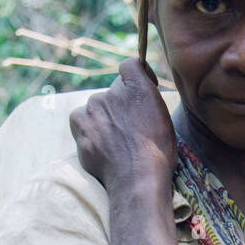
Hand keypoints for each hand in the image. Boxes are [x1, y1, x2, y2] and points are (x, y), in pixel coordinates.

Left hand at [69, 58, 177, 196]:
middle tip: (129, 128)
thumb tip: (137, 95)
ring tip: (116, 141)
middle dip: (119, 104)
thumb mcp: (164, 120)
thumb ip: (148, 100)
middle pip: (112, 90)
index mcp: (138, 87)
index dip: (135, 76)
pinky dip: (88, 128)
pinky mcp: (79, 123)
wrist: (137, 179)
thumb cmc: (157, 153)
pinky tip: (101, 143)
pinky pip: (80, 118)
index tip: (139, 93)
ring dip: (104, 117)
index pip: (129, 65)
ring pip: (96, 106)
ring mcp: (93, 107)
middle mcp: (113, 91)